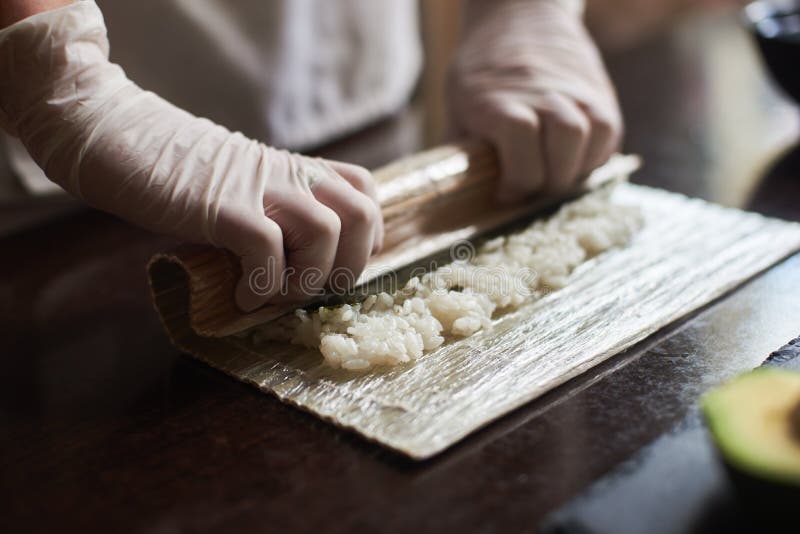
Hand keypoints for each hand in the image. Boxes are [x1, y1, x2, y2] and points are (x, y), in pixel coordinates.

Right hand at [0, 1, 382, 310]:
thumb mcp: (247, 185)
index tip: (337, 265)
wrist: (119, 139)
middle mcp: (290, 175)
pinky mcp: (223, 206)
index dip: (365, 237)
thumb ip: (279, 211)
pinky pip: (267, 250)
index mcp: (299, 170)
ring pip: (326, 232)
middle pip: (362, 214)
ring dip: (305, 281)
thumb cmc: (182, 175)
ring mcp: (259, 188)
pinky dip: (262, 286)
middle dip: (348, 267)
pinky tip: (242, 295)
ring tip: (272, 293)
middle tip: (309, 288)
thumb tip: (300, 265)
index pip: (365, 192)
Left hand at [450, 0, 622, 202]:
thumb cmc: (480, 72)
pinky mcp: (599, 91)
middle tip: (533, 192)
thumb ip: (462, 151)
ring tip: (555, 178)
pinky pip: (609, 131)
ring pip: (594, 134)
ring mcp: (575, 89)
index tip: (505, 195)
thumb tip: (462, 197)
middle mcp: (542, 90)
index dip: (516, 179)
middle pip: (564, 142)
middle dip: (549, 182)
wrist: (517, 15)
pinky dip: (596, 156)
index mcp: (498, 98)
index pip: (520, 138)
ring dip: (576, 169)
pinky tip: (574, 162)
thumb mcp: (456, 107)